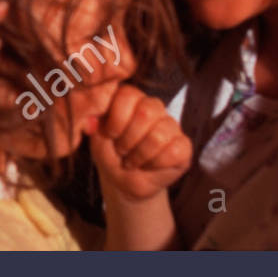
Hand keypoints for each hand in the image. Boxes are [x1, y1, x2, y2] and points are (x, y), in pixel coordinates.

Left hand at [89, 84, 191, 202]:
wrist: (122, 181)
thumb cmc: (109, 153)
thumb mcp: (96, 136)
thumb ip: (93, 122)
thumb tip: (93, 121)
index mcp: (131, 97)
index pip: (128, 95)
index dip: (116, 119)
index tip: (109, 134)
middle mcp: (153, 106)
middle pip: (146, 112)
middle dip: (128, 139)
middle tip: (121, 150)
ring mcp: (171, 125)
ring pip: (159, 135)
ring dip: (139, 155)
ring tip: (132, 160)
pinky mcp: (184, 146)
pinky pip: (174, 151)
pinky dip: (155, 164)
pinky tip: (148, 165)